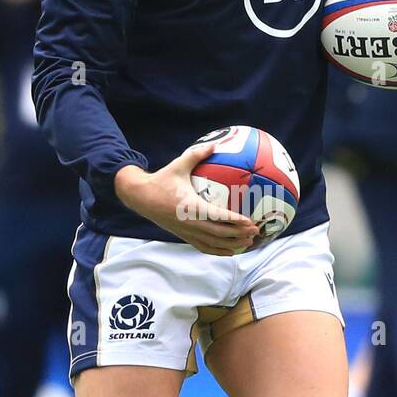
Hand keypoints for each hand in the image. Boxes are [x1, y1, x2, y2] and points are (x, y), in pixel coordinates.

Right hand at [114, 142, 259, 255]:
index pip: (217, 217)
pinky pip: (204, 247)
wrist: (140, 197)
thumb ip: (196, 154)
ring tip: (249, 244)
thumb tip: (214, 144)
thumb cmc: (161, 180)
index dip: (234, 221)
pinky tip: (231, 251)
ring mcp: (187, 232)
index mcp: (191, 206)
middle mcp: (190, 223)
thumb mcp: (178, 165)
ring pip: (213, 244)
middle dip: (239, 235)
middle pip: (219, 234)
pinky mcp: (184, 236)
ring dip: (232, 245)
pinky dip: (219, 251)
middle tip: (256, 232)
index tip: (249, 221)